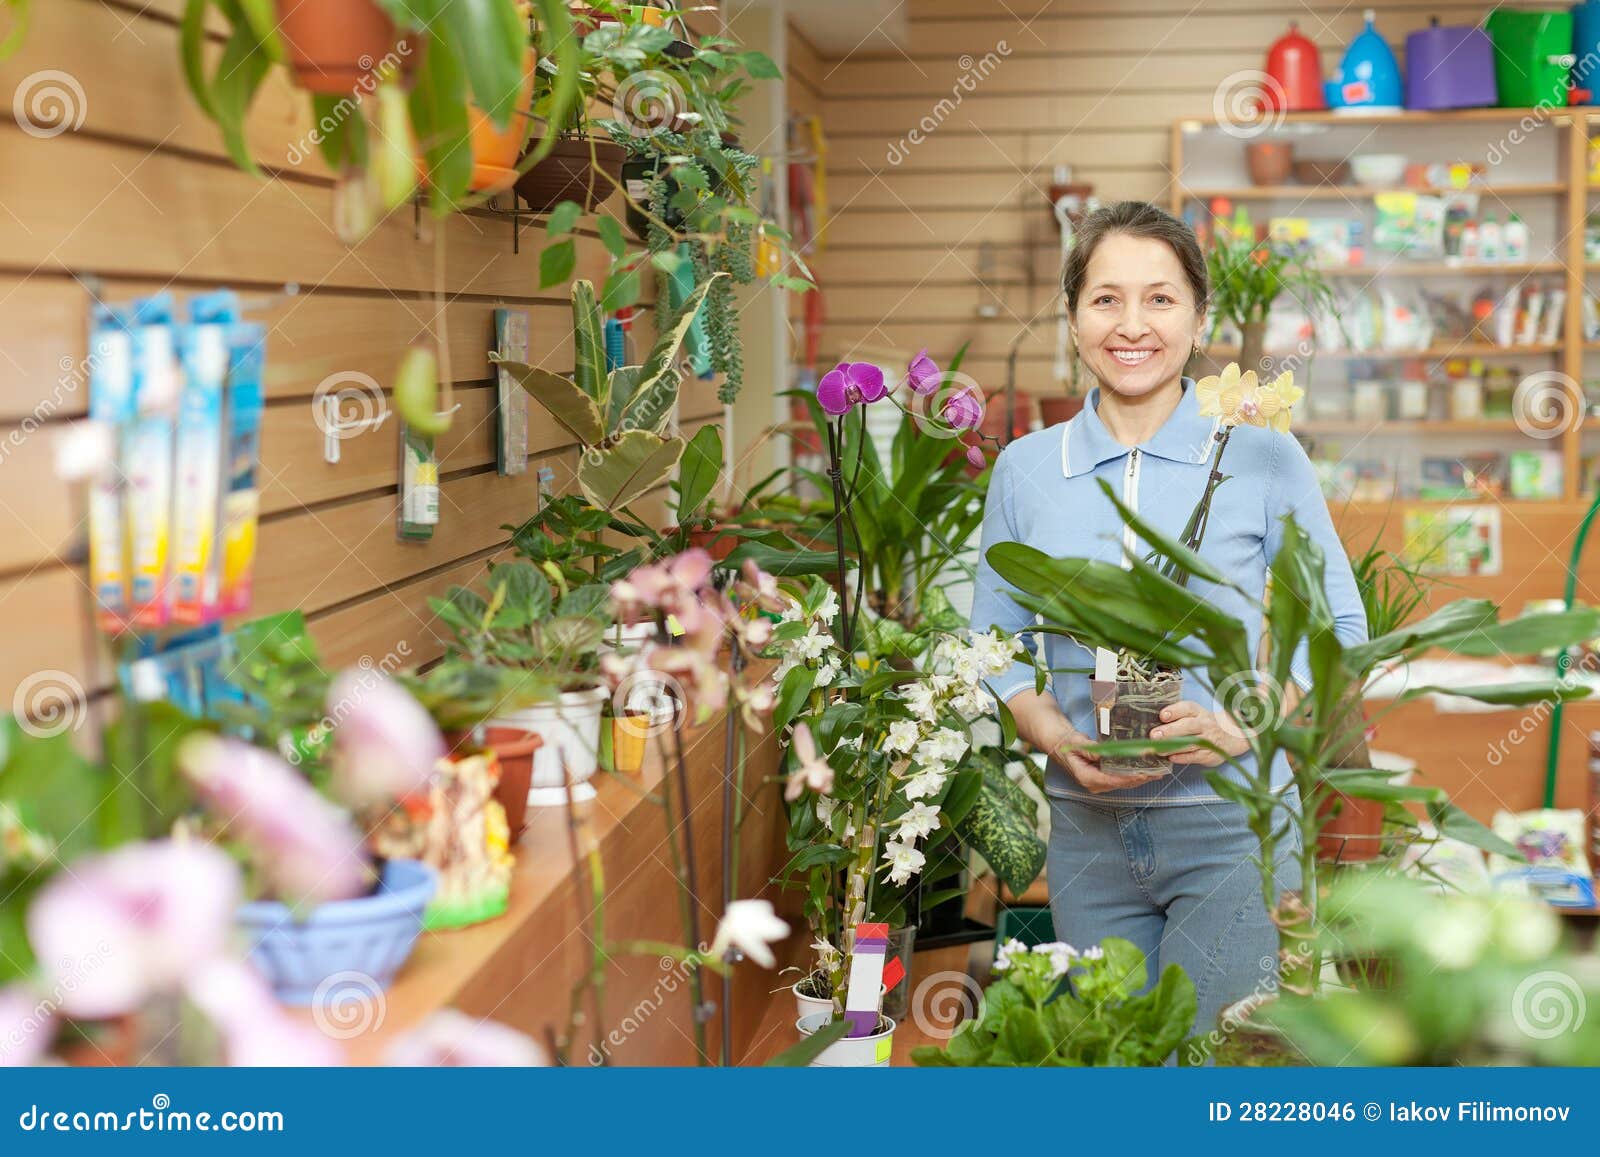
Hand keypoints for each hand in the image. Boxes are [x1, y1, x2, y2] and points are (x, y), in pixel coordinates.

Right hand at [1050, 723, 1164, 794]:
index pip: (1113, 780)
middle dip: (1141, 778)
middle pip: (1122, 784)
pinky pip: (1121, 778)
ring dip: (1140, 777)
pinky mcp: (1102, 778)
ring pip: (1124, 783)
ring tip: (1158, 771)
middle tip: (1159, 771)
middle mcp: (1094, 784)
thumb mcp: (1077, 743)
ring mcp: (1098, 783)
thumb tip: (1106, 754)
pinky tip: (1146, 769)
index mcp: (1087, 778)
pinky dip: (1134, 774)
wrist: (1057, 742)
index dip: (1131, 777)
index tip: (1145, 773)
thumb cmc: (1065, 742)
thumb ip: (1091, 750)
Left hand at [1149, 700, 1250, 766]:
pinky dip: (1183, 757)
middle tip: (1153, 735)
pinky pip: (1196, 756)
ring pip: (1191, 742)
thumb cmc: (1203, 724)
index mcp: (1198, 712)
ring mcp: (1208, 739)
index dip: (1174, 711)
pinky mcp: (1210, 754)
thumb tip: (1149, 721)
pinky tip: (1171, 758)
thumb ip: (1177, 717)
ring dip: (1173, 746)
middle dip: (1170, 731)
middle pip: (1188, 726)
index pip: (1187, 708)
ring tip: (1157, 749)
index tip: (1162, 715)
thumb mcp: (1194, 715)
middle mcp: (1204, 724)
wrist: (1232, 736)